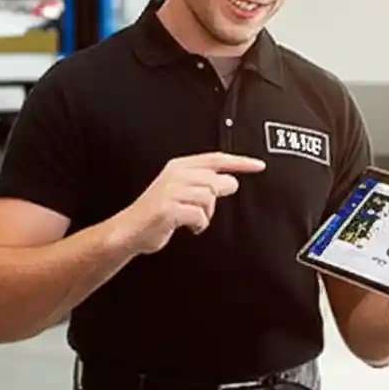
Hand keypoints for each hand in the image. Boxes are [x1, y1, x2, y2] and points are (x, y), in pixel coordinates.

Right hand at [111, 152, 264, 254]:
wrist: (129, 230)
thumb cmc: (157, 213)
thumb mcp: (182, 192)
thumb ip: (205, 184)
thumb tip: (232, 182)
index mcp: (179, 166)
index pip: (216, 159)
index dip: (240, 162)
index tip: (259, 165)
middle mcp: (175, 174)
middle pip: (215, 181)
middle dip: (215, 200)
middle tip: (204, 210)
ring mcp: (171, 190)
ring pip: (209, 198)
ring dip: (206, 215)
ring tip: (193, 220)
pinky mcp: (168, 208)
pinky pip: (199, 215)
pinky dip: (199, 224)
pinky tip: (190, 227)